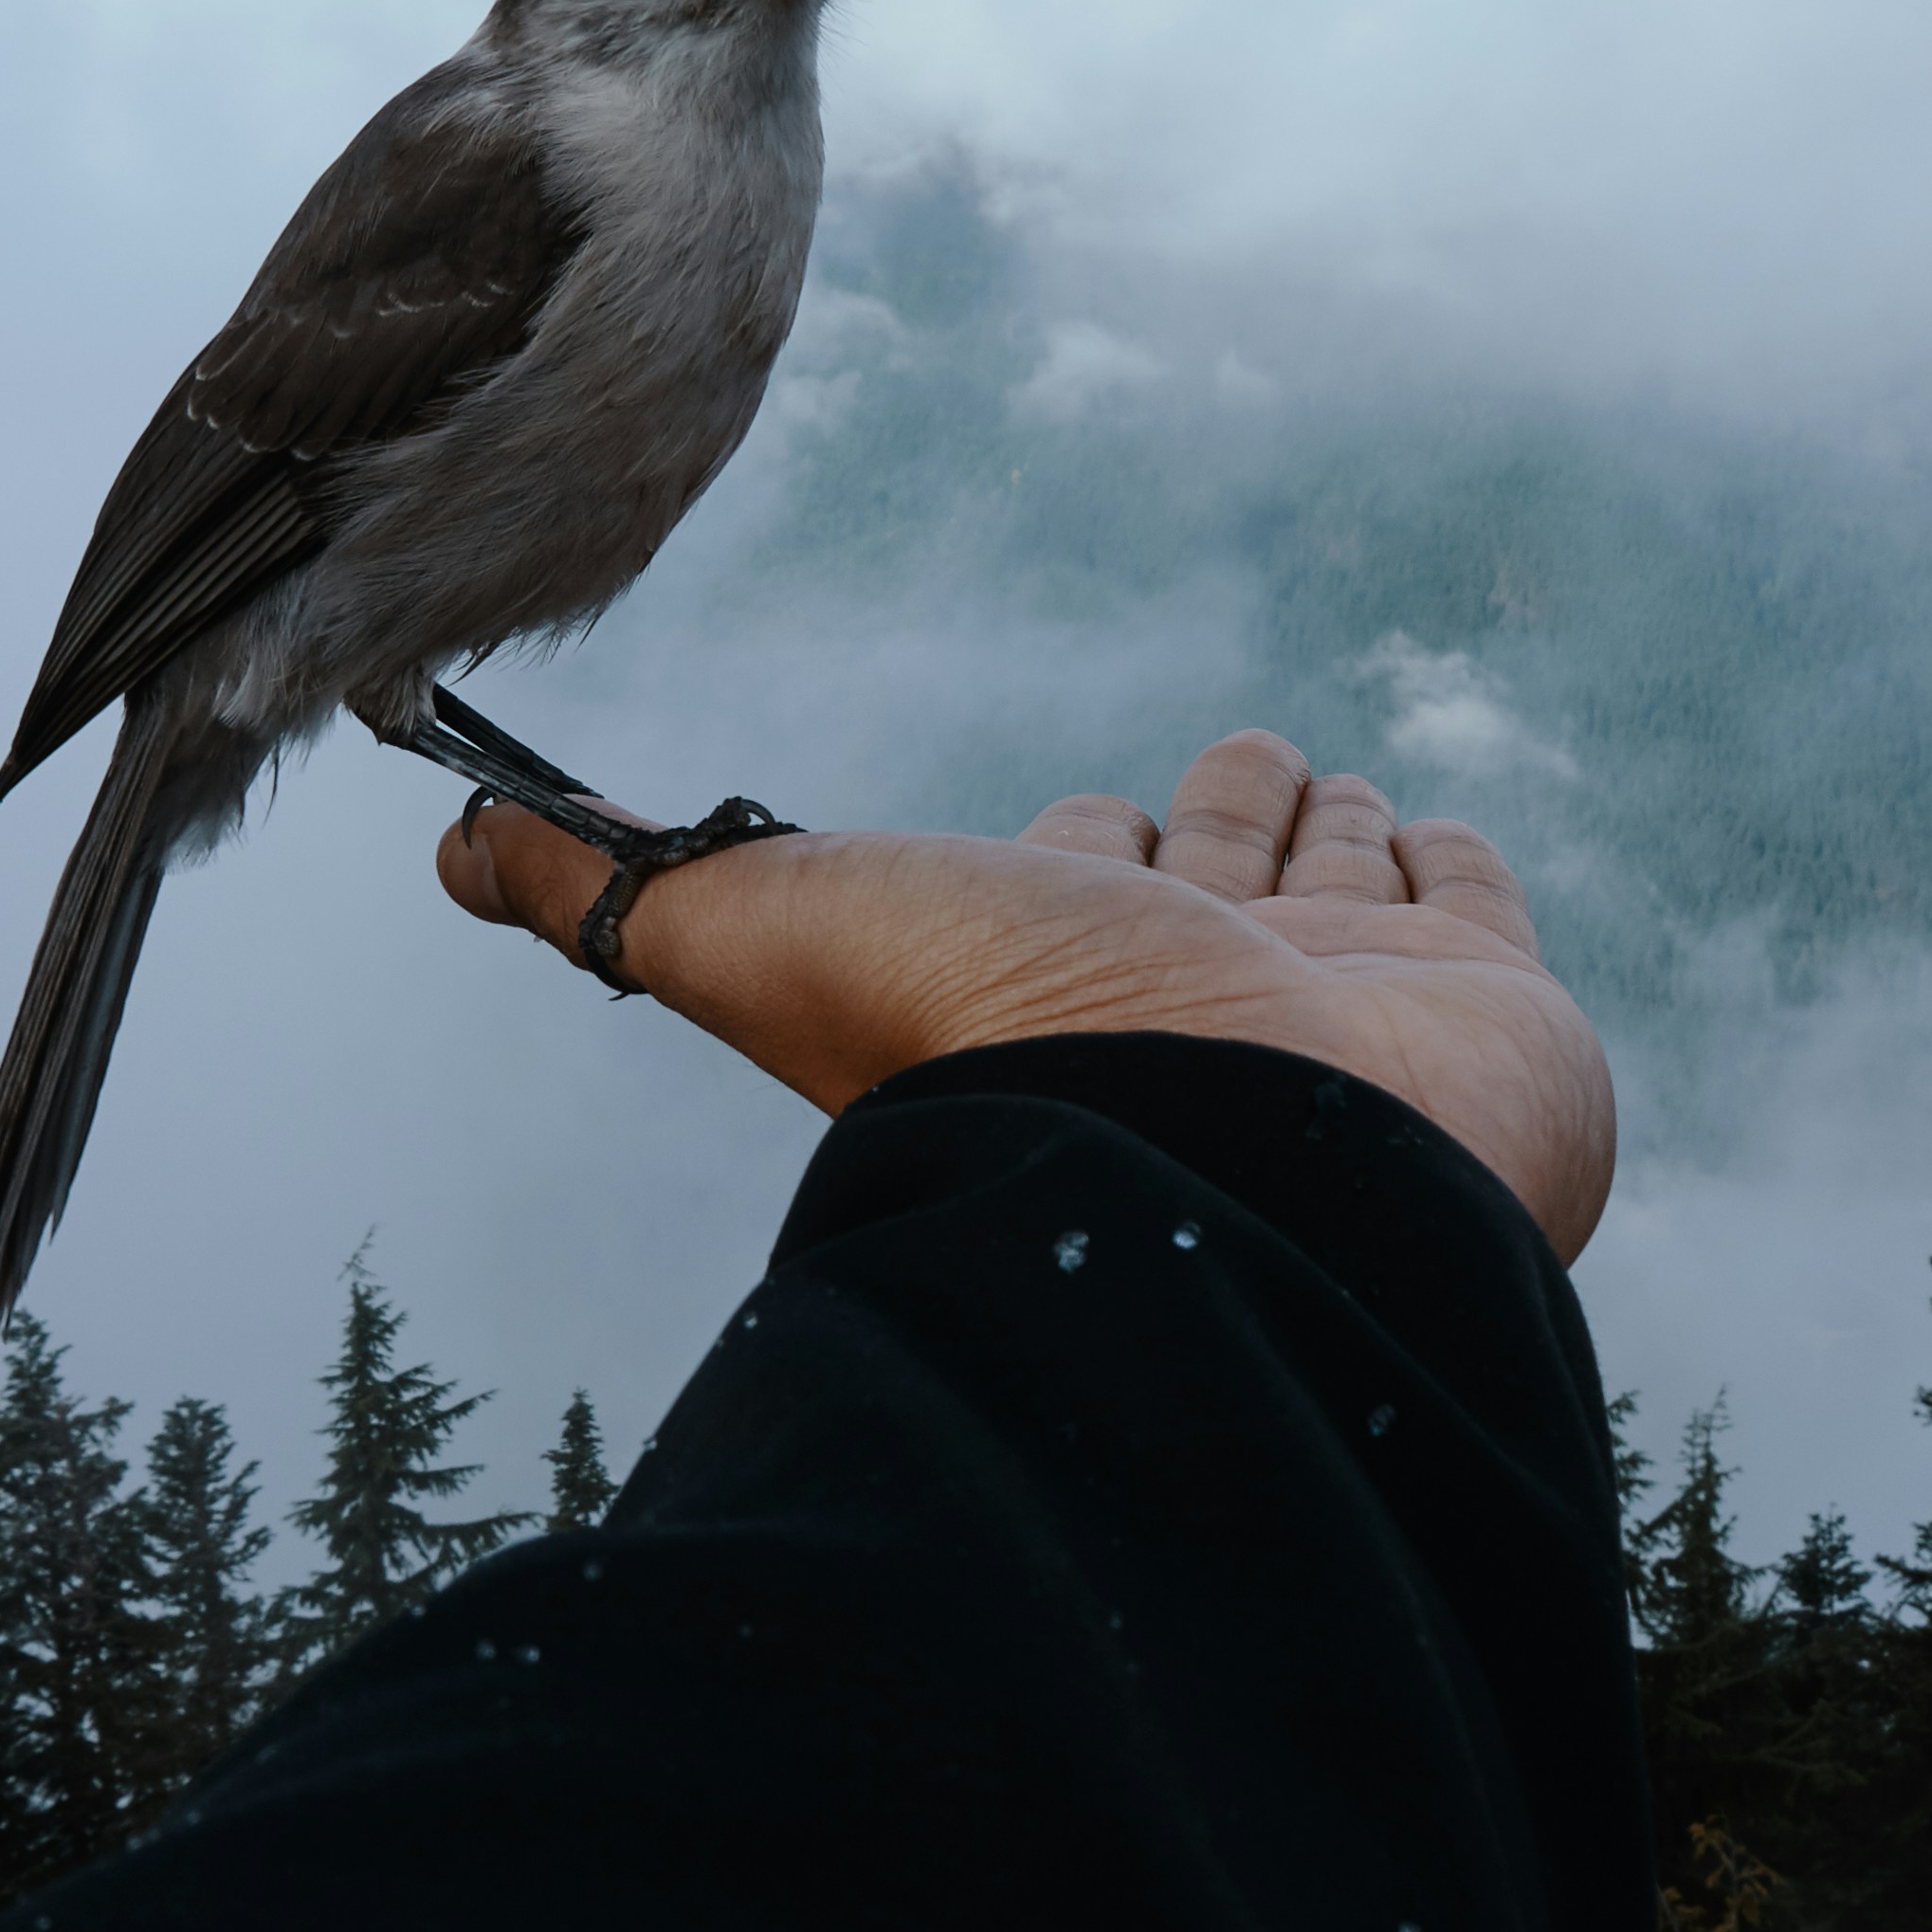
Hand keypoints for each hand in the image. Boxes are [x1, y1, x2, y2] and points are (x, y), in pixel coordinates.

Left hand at [434, 728, 1615, 1261]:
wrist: (1253, 1163)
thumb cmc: (1009, 1050)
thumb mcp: (762, 928)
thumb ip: (608, 891)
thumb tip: (445, 844)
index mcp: (1046, 965)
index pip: (1069, 872)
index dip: (1072, 836)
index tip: (1080, 811)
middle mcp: (1192, 985)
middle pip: (1208, 868)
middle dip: (1212, 809)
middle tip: (1220, 769)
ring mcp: (1347, 1004)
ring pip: (1336, 880)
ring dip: (1324, 825)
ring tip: (1317, 782)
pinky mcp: (1486, 1013)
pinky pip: (1473, 910)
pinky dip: (1452, 864)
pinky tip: (1432, 833)